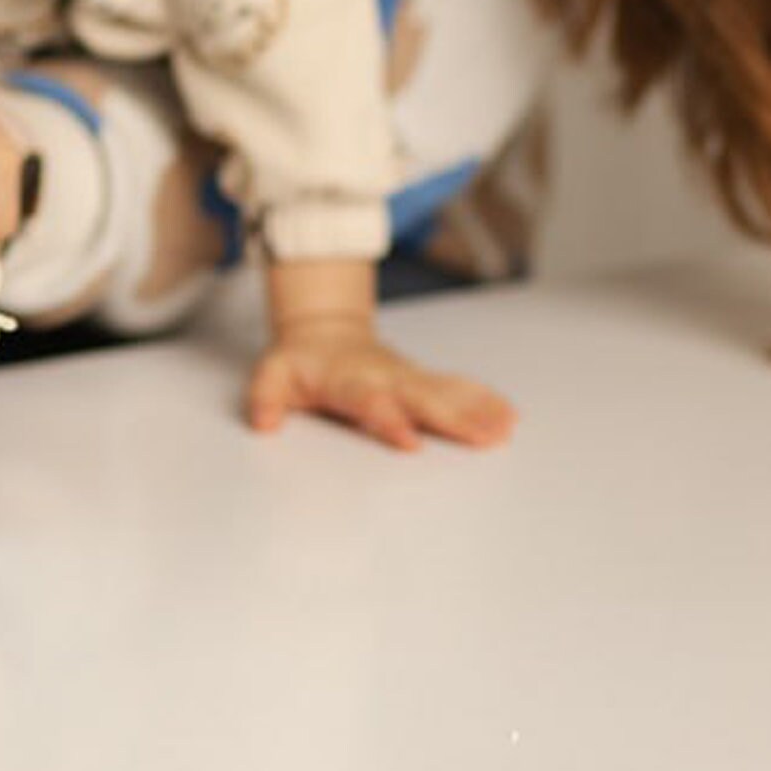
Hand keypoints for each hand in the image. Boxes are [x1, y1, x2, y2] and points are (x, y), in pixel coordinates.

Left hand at [246, 315, 515, 450]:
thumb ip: (265, 398)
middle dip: (452, 417)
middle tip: (483, 438)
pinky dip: (482, 399)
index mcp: (348, 380)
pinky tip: (507, 416)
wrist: (324, 329)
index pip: (369, 400)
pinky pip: (455, 388)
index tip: (411, 441)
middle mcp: (384, 377)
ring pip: (445, 393)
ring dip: (476, 410)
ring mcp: (406, 377)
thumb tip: (262, 422)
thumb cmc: (300, 361)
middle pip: (420, 398)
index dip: (388, 418)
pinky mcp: (421, 380)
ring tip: (505, 428)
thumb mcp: (271, 375)